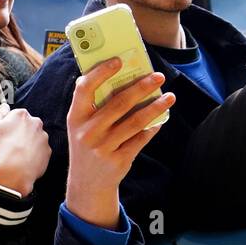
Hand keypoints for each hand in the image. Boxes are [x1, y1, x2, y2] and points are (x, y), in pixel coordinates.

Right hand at [0, 106, 49, 195]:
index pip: (14, 115)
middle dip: (18, 133)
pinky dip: (32, 154)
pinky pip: (39, 151)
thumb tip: (3, 108)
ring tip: (14, 155)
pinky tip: (22, 160)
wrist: (11, 174)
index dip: (6, 125)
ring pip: (33, 138)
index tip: (2, 133)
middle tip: (7, 144)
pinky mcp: (47, 152)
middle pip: (26, 125)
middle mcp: (36, 124)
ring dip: (26, 144)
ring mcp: (43, 138)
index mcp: (21, 115)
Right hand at [64, 58, 174, 228]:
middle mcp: (87, 132)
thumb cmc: (88, 144)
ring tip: (169, 97)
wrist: (87, 183)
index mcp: (75, 117)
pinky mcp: (118, 160)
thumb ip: (94, 105)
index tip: (119, 60)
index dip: (100, 72)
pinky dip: (153, 127)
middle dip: (141, 87)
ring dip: (155, 107)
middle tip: (158, 76)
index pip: (84, 89)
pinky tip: (162, 117)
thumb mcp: (82, 126)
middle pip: (118, 103)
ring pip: (135, 121)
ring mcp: (102, 147)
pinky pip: (141, 139)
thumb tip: (123, 76)